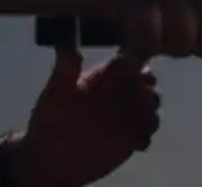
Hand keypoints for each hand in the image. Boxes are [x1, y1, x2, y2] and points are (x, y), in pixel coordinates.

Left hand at [11, 50, 160, 186]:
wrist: (50, 158)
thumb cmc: (50, 119)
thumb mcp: (56, 91)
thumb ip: (66, 67)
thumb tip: (64, 42)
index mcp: (103, 76)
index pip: (128, 59)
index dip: (136, 60)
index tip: (134, 69)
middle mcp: (118, 91)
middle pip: (146, 80)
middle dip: (148, 87)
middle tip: (141, 97)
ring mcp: (126, 114)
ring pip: (151, 104)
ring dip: (150, 110)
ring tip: (141, 121)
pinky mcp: (130, 137)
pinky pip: (148, 130)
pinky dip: (146, 133)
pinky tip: (136, 142)